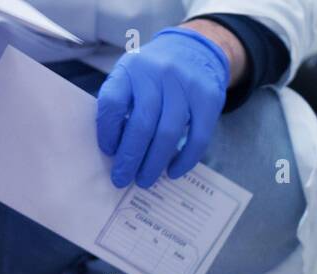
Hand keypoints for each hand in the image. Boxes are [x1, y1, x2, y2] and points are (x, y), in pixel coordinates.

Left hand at [96, 26, 230, 188]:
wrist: (195, 50)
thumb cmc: (156, 72)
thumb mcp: (133, 76)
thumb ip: (123, 102)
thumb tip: (115, 147)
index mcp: (131, 69)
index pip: (113, 103)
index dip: (108, 131)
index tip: (108, 152)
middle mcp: (157, 75)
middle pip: (141, 124)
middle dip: (130, 157)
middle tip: (123, 178)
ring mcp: (185, 87)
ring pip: (168, 134)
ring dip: (154, 163)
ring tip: (145, 179)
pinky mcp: (208, 100)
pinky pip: (197, 138)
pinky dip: (185, 160)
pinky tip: (173, 172)